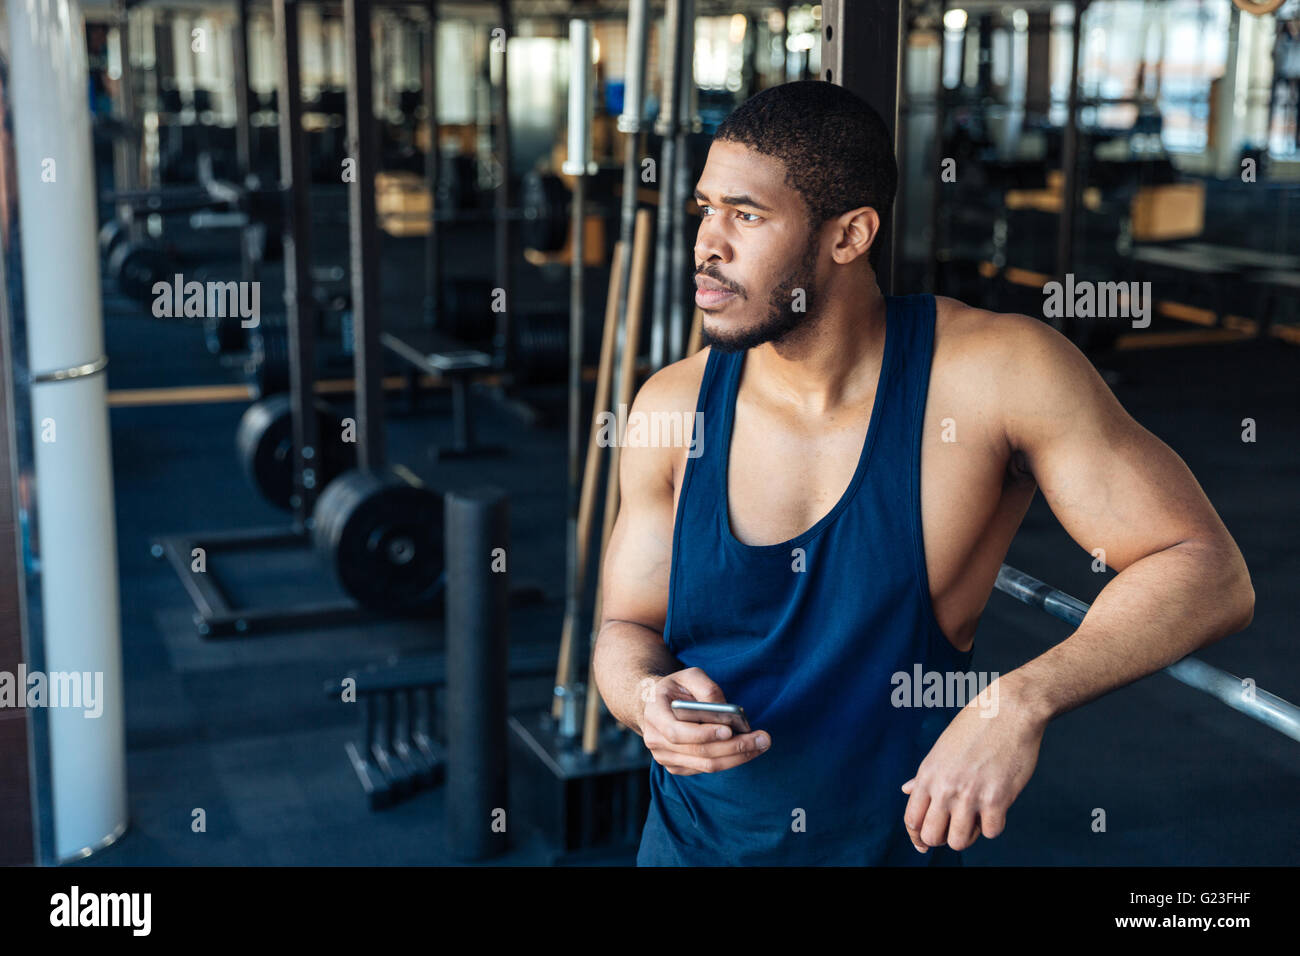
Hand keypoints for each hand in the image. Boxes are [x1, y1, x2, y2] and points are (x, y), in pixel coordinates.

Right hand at [638, 667, 770, 775]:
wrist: (653, 704)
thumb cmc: (675, 688)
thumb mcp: (688, 676)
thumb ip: (706, 687)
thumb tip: (724, 709)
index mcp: (654, 714)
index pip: (677, 732)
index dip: (704, 734)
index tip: (729, 730)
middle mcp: (655, 740)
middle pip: (699, 752)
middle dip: (734, 747)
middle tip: (763, 739)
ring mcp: (665, 758)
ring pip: (706, 765)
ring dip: (737, 757)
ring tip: (762, 745)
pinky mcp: (677, 767)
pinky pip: (706, 768)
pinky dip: (730, 761)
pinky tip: (748, 750)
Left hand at [900, 684, 1045, 852]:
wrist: (1009, 710)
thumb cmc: (976, 724)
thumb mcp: (942, 747)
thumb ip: (925, 775)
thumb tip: (907, 791)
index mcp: (928, 774)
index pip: (912, 819)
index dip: (916, 836)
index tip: (923, 843)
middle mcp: (944, 787)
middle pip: (932, 836)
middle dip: (941, 838)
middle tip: (954, 829)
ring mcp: (970, 795)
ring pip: (959, 841)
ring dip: (968, 835)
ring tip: (975, 819)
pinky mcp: (997, 799)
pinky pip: (991, 832)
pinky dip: (993, 825)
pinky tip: (996, 809)